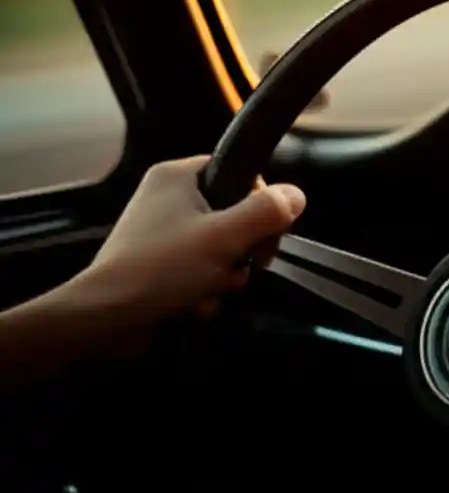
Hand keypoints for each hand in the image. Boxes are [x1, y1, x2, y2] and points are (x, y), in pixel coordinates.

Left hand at [77, 156, 305, 324]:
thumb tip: (297, 195)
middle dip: (242, 250)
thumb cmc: (162, 268)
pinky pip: (201, 269)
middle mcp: (167, 198)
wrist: (106, 320)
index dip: (258, 202)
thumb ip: (266, 213)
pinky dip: (204, 288)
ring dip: (225, 275)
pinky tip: (195, 303)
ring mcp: (161, 233)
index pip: (238, 173)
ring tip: (209, 289)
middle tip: (241, 266)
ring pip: (221, 248)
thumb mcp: (224, 237)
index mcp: (176, 176)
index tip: (263, 233)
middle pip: (234, 215)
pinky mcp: (158, 265)